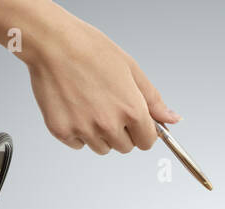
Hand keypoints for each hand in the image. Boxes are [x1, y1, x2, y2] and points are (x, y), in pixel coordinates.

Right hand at [16, 4, 178, 152]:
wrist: (53, 43)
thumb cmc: (89, 49)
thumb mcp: (131, 69)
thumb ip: (153, 100)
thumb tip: (172, 118)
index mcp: (131, 109)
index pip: (147, 142)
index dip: (143, 131)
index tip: (137, 124)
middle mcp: (109, 124)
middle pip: (125, 147)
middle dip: (122, 132)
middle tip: (109, 107)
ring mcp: (84, 130)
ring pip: (101, 148)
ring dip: (100, 134)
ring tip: (90, 105)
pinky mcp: (62, 132)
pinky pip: (78, 144)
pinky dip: (78, 132)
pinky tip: (75, 108)